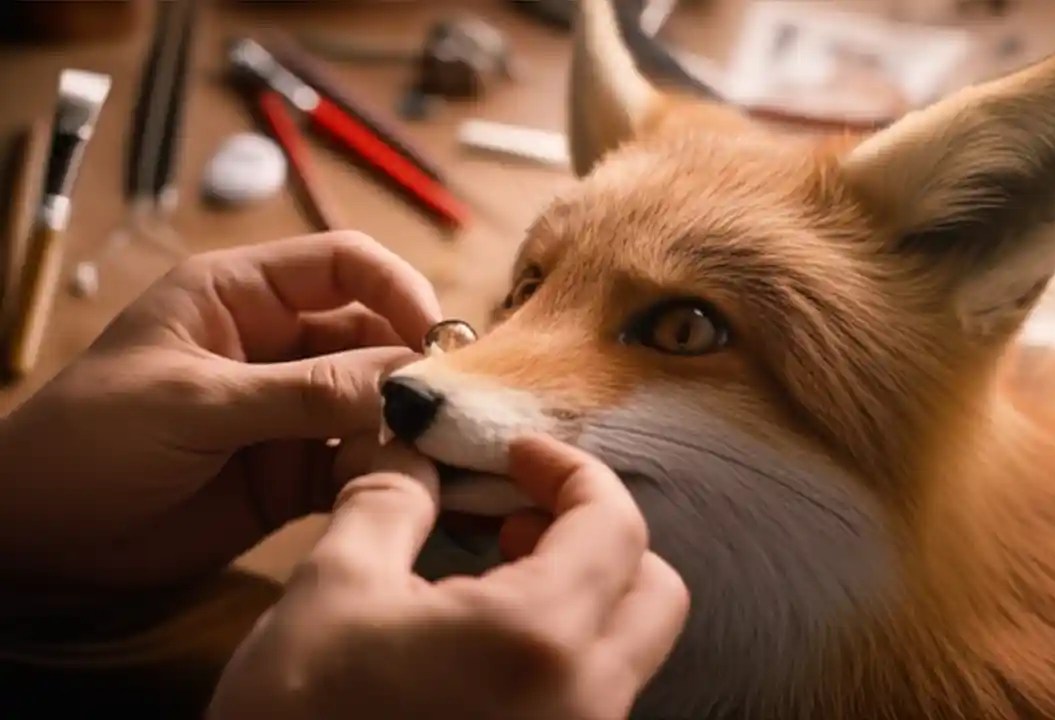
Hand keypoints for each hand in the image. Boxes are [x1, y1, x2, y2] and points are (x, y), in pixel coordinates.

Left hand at [0, 232, 438, 609]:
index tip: (438, 339)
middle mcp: (277, 344)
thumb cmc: (89, 443)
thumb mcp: (193, 404)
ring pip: (377, 402)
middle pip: (374, 336)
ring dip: (408, 423)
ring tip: (439, 452)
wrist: (37, 540)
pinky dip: (390, 470)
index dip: (399, 290)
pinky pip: (361, 461)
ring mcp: (290, 410)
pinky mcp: (296, 472)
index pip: (344, 265)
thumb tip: (410, 381)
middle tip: (451, 409)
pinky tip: (410, 486)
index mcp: (241, 296)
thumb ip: (303, 391)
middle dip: (414, 367)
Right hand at [206, 434, 689, 719]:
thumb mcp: (332, 589)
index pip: (614, 524)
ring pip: (629, 649)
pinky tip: (489, 640)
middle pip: (654, 593)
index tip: (515, 453)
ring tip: (495, 570)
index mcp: (542, 638)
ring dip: (583, 591)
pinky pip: (593, 695)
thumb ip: (390, 500)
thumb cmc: (298, 718)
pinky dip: (565, 646)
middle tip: (517, 515)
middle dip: (597, 535)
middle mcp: (588, 701)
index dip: (571, 470)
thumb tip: (414, 452)